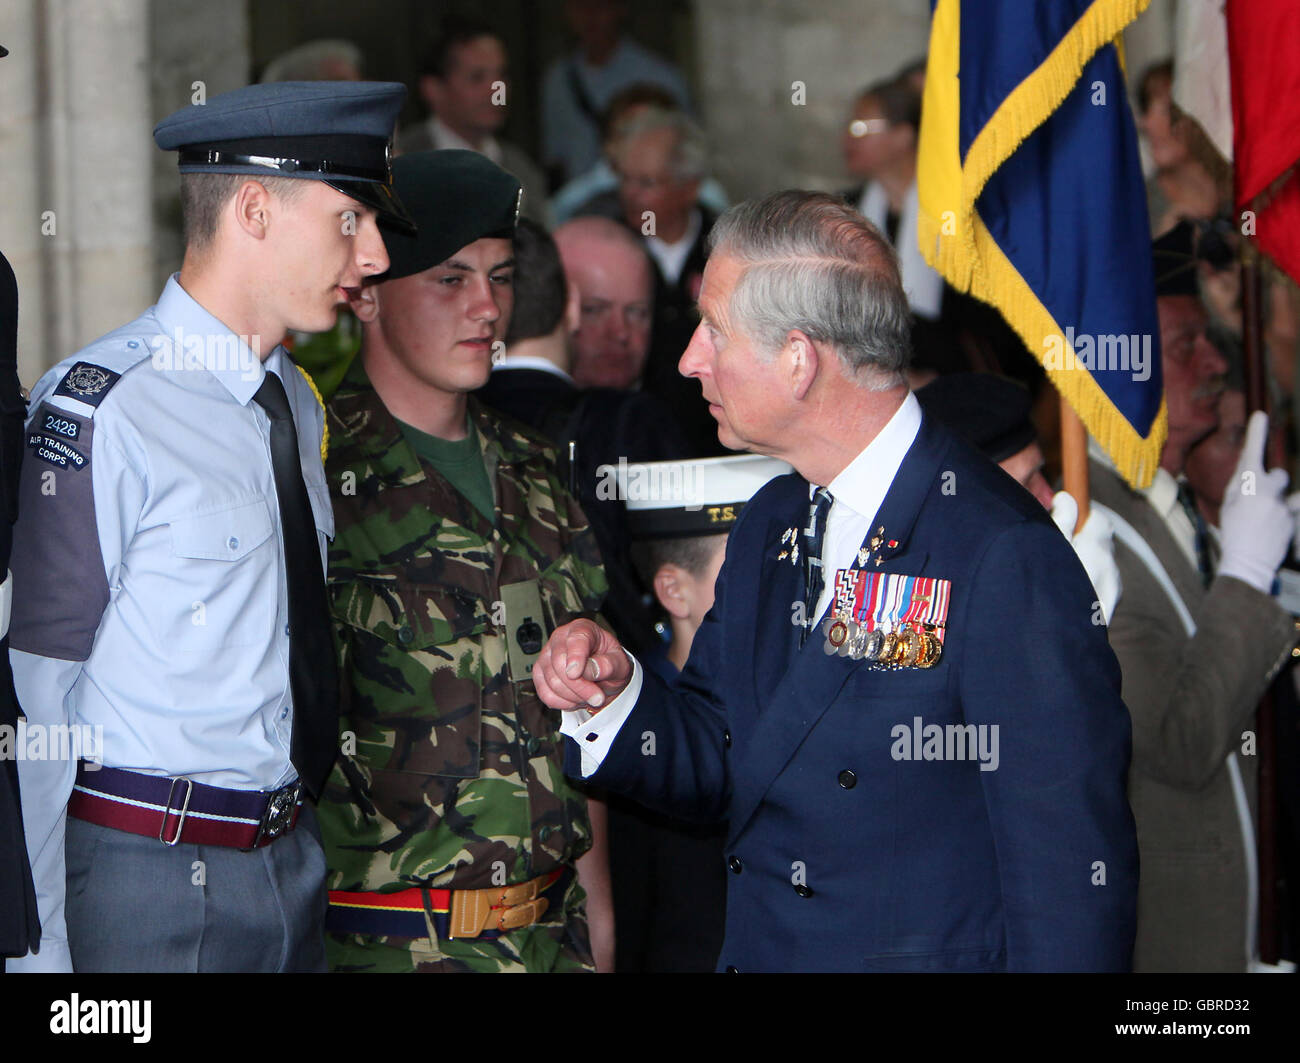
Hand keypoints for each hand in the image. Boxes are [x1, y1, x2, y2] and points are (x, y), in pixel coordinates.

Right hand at [533, 619, 631, 711]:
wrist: (603, 679)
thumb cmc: (610, 665)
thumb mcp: (620, 664)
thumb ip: (608, 665)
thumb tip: (590, 669)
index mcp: (582, 629)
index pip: (576, 639)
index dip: (575, 657)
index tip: (576, 674)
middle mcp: (561, 639)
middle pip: (559, 663)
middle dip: (580, 686)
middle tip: (598, 697)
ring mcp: (547, 656)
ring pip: (552, 681)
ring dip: (574, 697)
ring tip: (589, 696)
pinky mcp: (540, 674)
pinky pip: (546, 694)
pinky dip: (563, 703)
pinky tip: (576, 699)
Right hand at [1051, 491, 1121, 622]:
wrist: (1057, 641)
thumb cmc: (1046, 590)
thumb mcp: (1047, 548)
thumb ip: (1061, 520)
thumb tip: (1067, 498)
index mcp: (1097, 551)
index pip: (1102, 521)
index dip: (1083, 518)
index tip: (1065, 523)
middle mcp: (1111, 569)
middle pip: (1103, 543)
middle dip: (1083, 541)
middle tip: (1057, 550)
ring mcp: (1113, 591)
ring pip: (1103, 565)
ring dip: (1086, 564)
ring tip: (1059, 576)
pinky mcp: (1109, 608)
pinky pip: (1102, 585)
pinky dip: (1088, 583)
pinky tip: (1067, 593)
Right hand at [1219, 411, 1293, 593]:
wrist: (1247, 562)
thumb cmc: (1233, 533)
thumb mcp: (1228, 505)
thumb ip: (1240, 485)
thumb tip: (1247, 470)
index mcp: (1247, 486)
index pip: (1252, 453)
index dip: (1257, 433)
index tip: (1261, 415)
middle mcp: (1267, 491)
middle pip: (1279, 476)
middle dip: (1273, 485)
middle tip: (1260, 503)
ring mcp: (1284, 506)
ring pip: (1288, 495)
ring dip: (1279, 503)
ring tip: (1266, 521)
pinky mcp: (1294, 519)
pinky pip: (1292, 512)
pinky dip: (1283, 520)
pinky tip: (1272, 533)